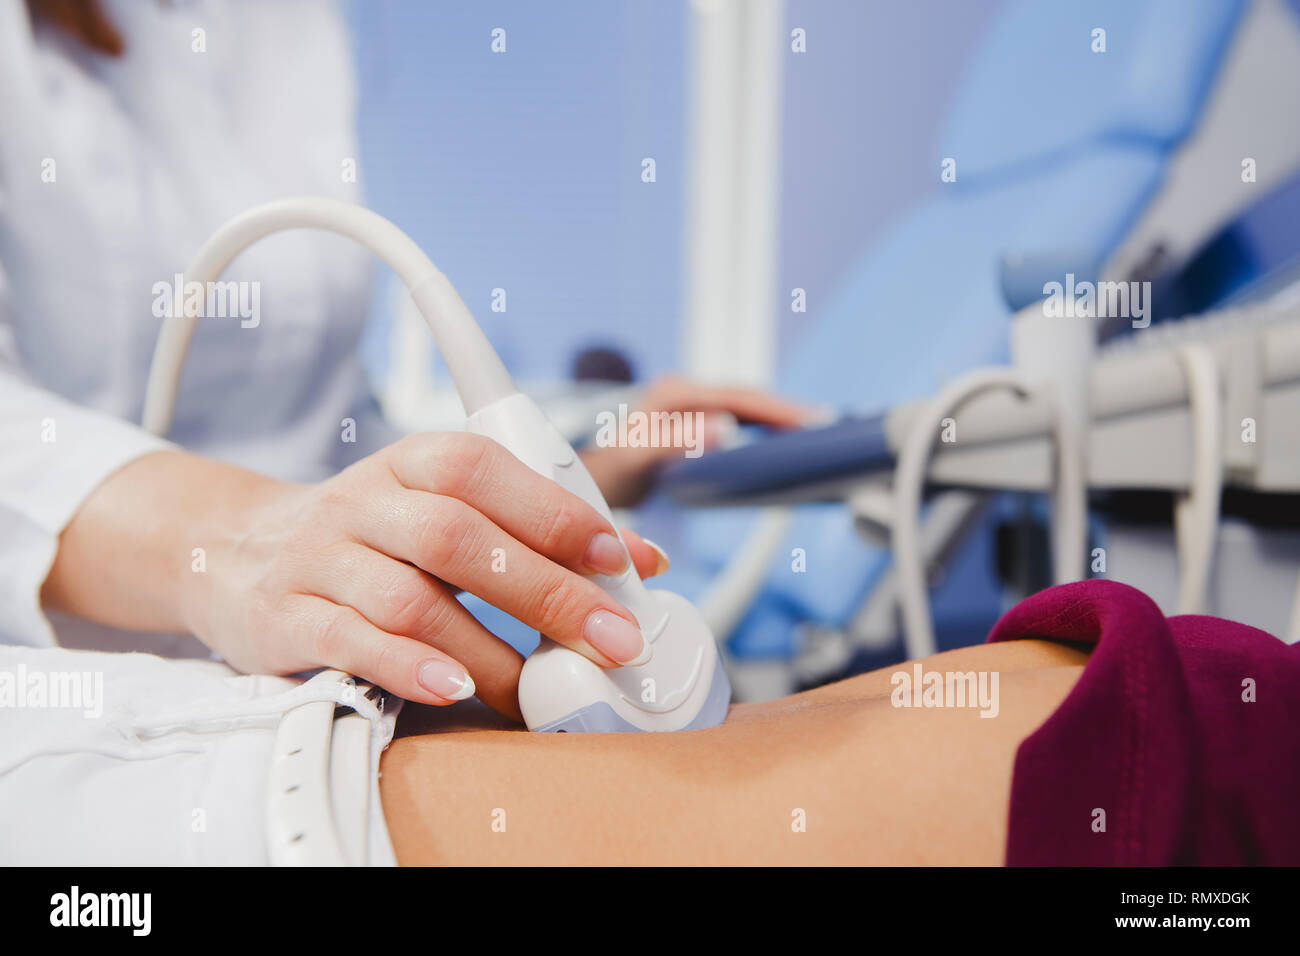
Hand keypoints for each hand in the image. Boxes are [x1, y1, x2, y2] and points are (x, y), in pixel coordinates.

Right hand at [46, 437, 668, 721]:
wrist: (236, 551)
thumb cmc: (370, 536)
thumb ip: (535, 530)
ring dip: (487, 649)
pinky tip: (453, 687)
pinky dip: (407, 668)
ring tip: (536, 689)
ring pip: (409, 599)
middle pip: (459, 538)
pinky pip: (348, 642)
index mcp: (411, 463)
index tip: (618, 558)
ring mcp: (320, 559)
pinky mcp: (286, 618)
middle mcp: (364, 501)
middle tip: (608, 638)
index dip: (553, 510)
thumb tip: (641, 562)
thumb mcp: (444, 510)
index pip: (485, 470)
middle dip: (546, 592)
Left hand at [579, 376, 812, 506]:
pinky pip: (738, 423)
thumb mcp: (633, 460)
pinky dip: (764, 432)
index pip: (739, 396)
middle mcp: (685, 395)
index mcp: (676, 395)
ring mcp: (690, 410)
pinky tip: (784, 445)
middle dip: (788, 411)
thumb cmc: (605, 476)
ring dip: (780, 420)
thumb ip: (672, 441)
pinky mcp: (694, 427)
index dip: (778, 408)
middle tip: (829, 427)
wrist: (588, 487)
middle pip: (749, 399)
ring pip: (746, 410)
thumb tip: (723, 427)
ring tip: (817, 433)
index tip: (812, 421)